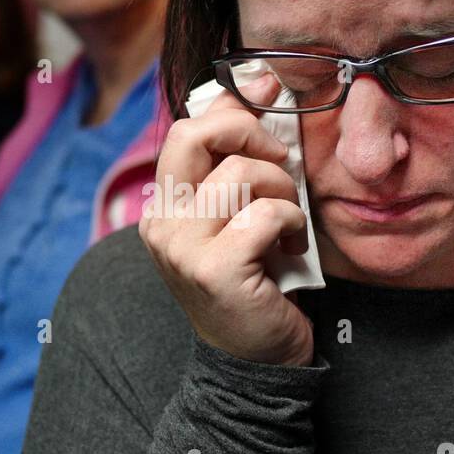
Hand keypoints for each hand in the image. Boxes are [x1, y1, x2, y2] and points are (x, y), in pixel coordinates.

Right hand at [140, 76, 313, 365]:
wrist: (255, 363)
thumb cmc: (255, 283)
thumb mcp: (239, 217)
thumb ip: (237, 166)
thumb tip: (257, 90)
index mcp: (164, 205)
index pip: (189, 127)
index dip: (232, 103)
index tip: (269, 90)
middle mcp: (162, 222)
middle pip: (197, 133)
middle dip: (252, 132)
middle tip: (280, 162)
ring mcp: (183, 247)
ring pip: (243, 173)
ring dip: (283, 191)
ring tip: (288, 221)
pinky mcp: (214, 270)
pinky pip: (266, 214)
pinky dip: (292, 224)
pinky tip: (291, 246)